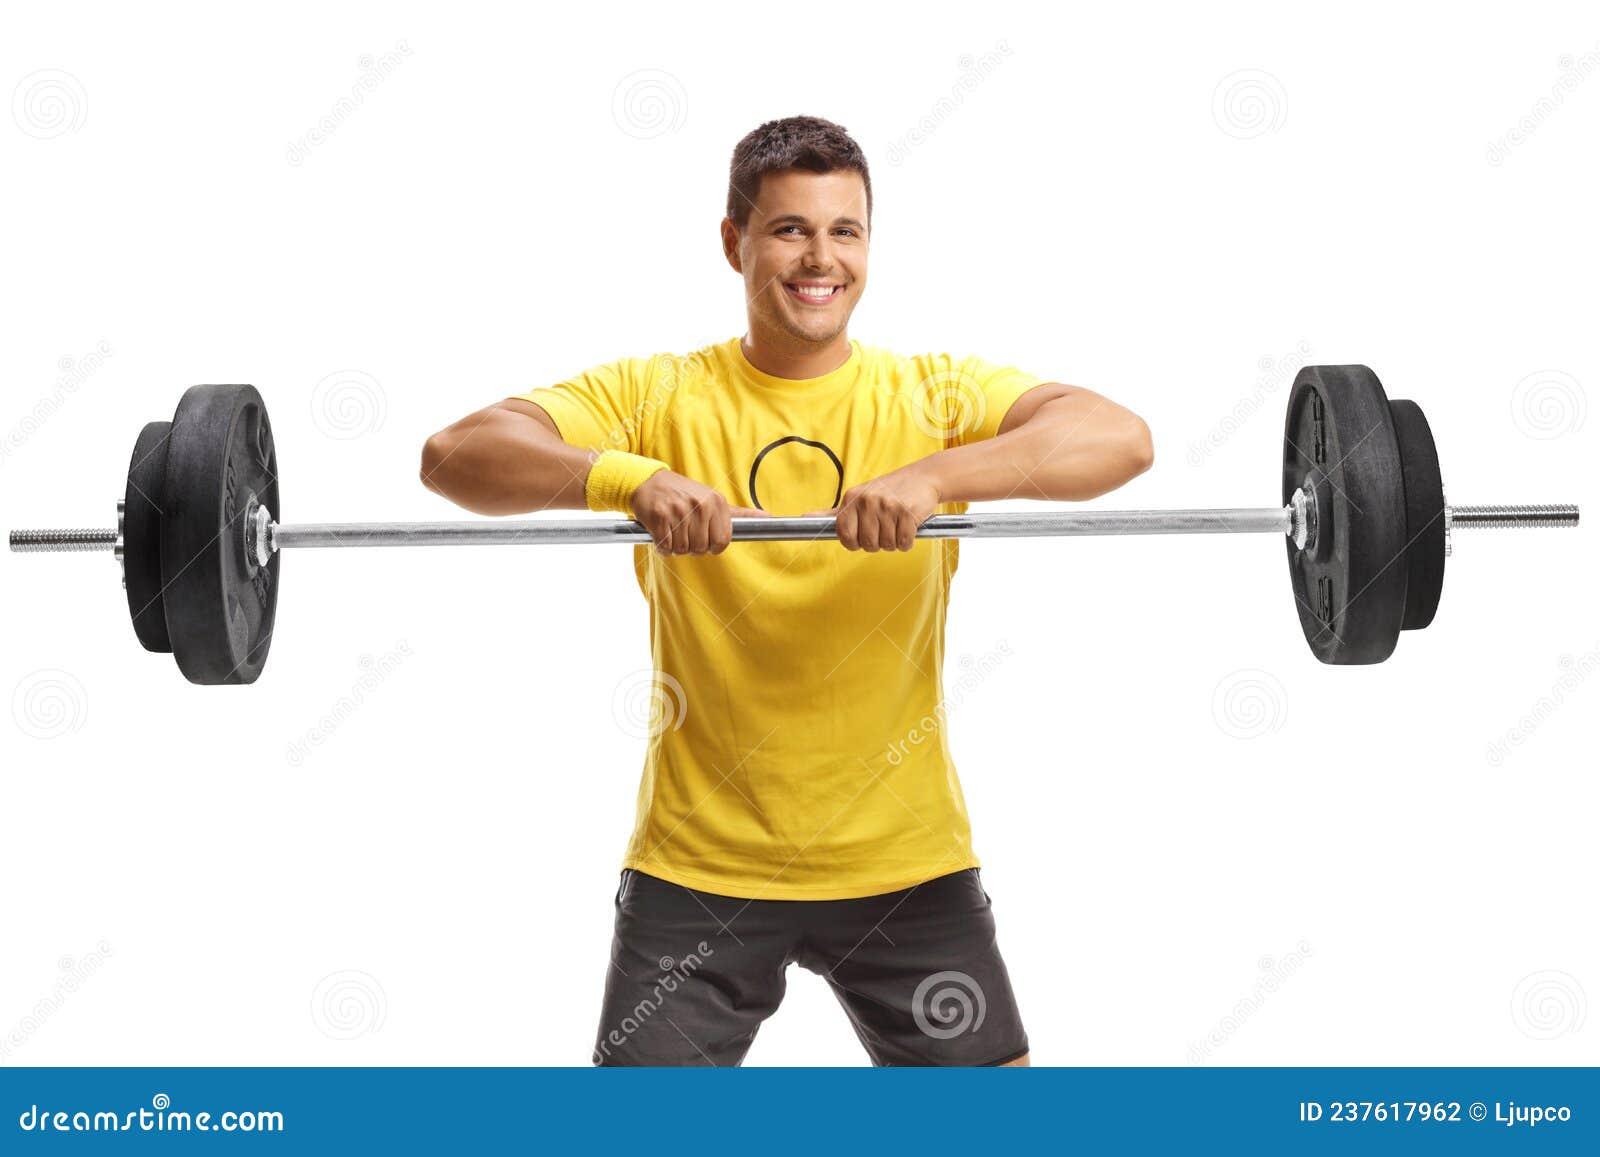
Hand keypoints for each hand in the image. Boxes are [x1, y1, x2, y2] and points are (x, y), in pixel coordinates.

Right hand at [632, 471, 768, 554]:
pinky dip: (661, 546)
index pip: (722, 541)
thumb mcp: (713, 499)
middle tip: (684, 531)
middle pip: (701, 548)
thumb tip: (768, 517)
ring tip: (672, 530)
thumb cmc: (683, 493)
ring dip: (675, 546)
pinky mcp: (660, 518)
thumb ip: (739, 513)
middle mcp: (700, 506)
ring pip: (682, 550)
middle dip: (691, 546)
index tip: (703, 537)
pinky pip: (665, 547)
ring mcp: (679, 512)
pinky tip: (661, 533)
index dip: (711, 546)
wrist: (649, 481)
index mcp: (716, 502)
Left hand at [806, 462, 941, 550]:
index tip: (863, 536)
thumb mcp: (857, 498)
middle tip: (885, 528)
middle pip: (868, 544)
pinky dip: (907, 541)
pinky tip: (908, 526)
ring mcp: (888, 506)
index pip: (845, 536)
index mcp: (852, 498)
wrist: (922, 478)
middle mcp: (868, 501)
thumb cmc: (887, 492)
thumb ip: (832, 513)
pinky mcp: (908, 512)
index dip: (855, 542)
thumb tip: (804, 519)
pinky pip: (904, 543)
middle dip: (878, 543)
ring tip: (897, 524)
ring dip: (894, 541)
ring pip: (887, 545)